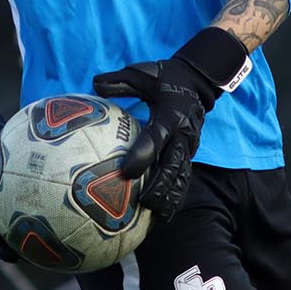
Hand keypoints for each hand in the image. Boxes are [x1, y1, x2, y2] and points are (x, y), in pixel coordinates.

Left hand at [91, 28, 250, 221]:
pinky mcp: (189, 154)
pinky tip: (164, 215)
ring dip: (171, 196)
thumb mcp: (143, 72)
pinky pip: (184, 178)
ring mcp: (189, 145)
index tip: (126, 170)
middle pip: (173, 164)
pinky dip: (176, 197)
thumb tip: (93, 84)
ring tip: (157, 217)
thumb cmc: (163, 78)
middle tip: (143, 202)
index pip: (157, 137)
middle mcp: (183, 133)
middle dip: (160, 185)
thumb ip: (120, 81)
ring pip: (182, 176)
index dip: (143, 153)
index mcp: (171, 114)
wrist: (197, 82)